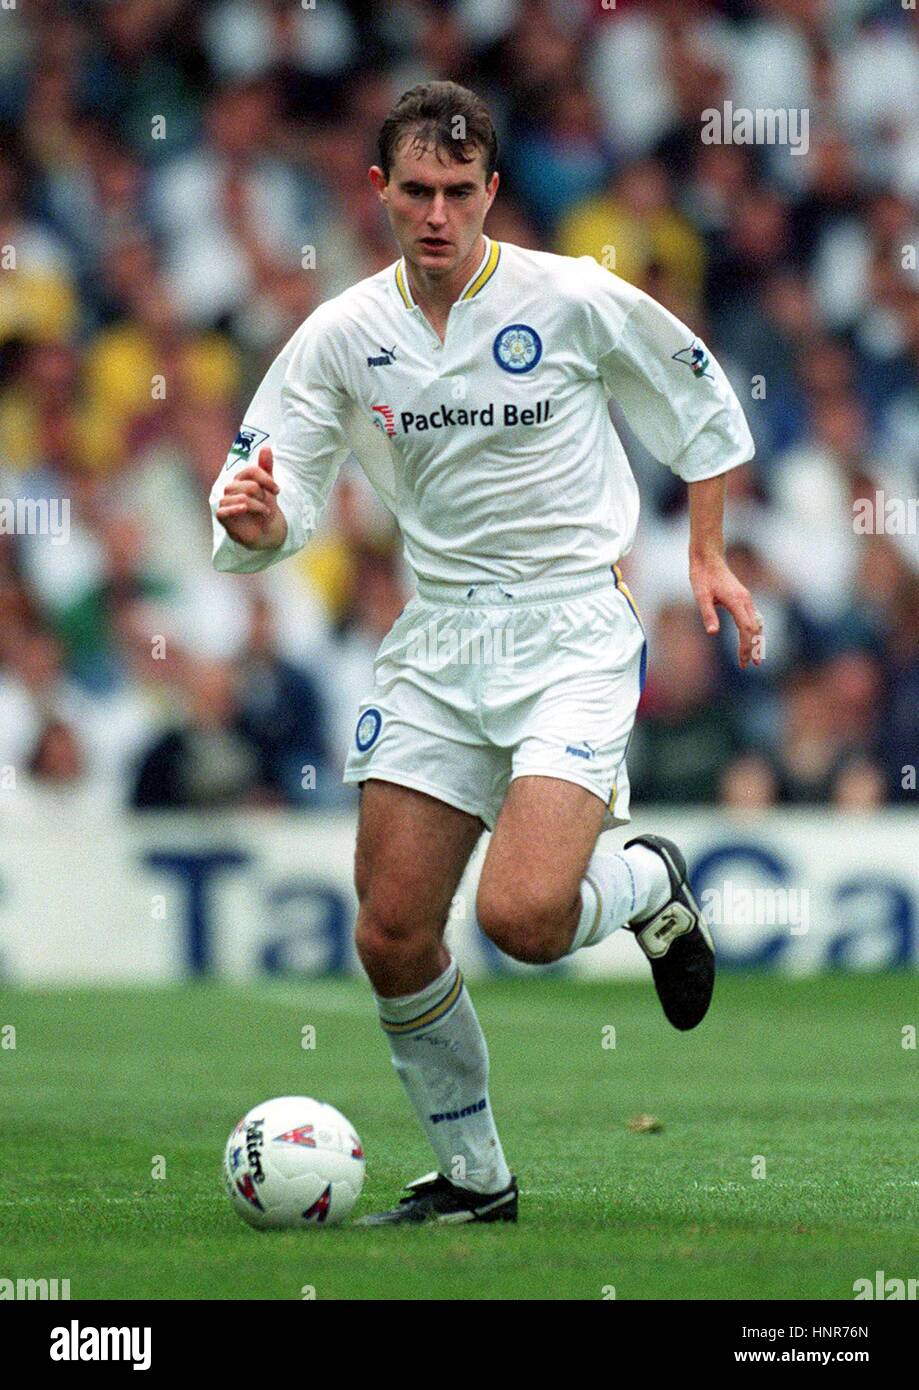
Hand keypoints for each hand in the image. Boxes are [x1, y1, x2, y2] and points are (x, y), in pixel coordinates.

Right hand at [215, 445, 287, 549]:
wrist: (265, 530)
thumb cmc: (264, 507)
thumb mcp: (268, 487)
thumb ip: (266, 468)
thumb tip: (266, 447)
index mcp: (241, 479)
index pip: (252, 471)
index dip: (267, 480)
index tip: (278, 490)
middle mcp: (231, 488)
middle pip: (250, 486)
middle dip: (262, 496)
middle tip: (267, 505)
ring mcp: (225, 502)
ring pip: (242, 498)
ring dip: (258, 506)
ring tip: (263, 512)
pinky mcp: (222, 516)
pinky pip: (223, 510)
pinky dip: (235, 509)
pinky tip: (244, 509)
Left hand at [690, 552, 762, 669]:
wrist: (708, 557)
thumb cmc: (702, 576)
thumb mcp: (700, 595)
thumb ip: (707, 614)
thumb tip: (713, 633)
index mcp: (736, 601)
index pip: (746, 629)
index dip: (747, 647)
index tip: (744, 662)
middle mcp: (745, 600)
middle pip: (755, 629)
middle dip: (753, 648)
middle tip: (749, 665)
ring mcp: (746, 598)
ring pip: (757, 623)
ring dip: (757, 640)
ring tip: (755, 657)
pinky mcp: (744, 597)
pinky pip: (754, 617)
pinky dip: (755, 630)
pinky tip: (753, 639)